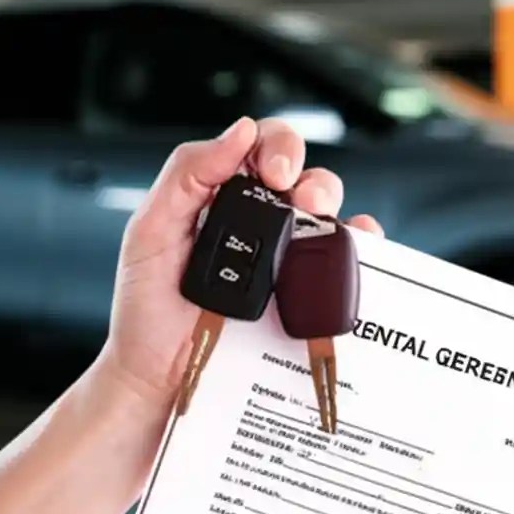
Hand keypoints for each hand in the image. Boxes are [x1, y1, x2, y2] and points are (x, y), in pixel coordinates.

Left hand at [99, 117, 381, 411]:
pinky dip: (364, 243)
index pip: (263, 149)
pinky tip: (354, 243)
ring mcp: (291, 258)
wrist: (161, 381)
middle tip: (299, 197)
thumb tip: (239, 132)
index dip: (278, 147)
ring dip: (335, 204)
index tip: (273, 173)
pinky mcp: (311, 293)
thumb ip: (187, 175)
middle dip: (312, 176)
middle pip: (307, 176)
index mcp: (226, 198)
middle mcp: (265, 223)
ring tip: (319, 217)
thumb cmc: (149, 310)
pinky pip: (350, 260)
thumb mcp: (151, 231)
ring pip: (333, 212)